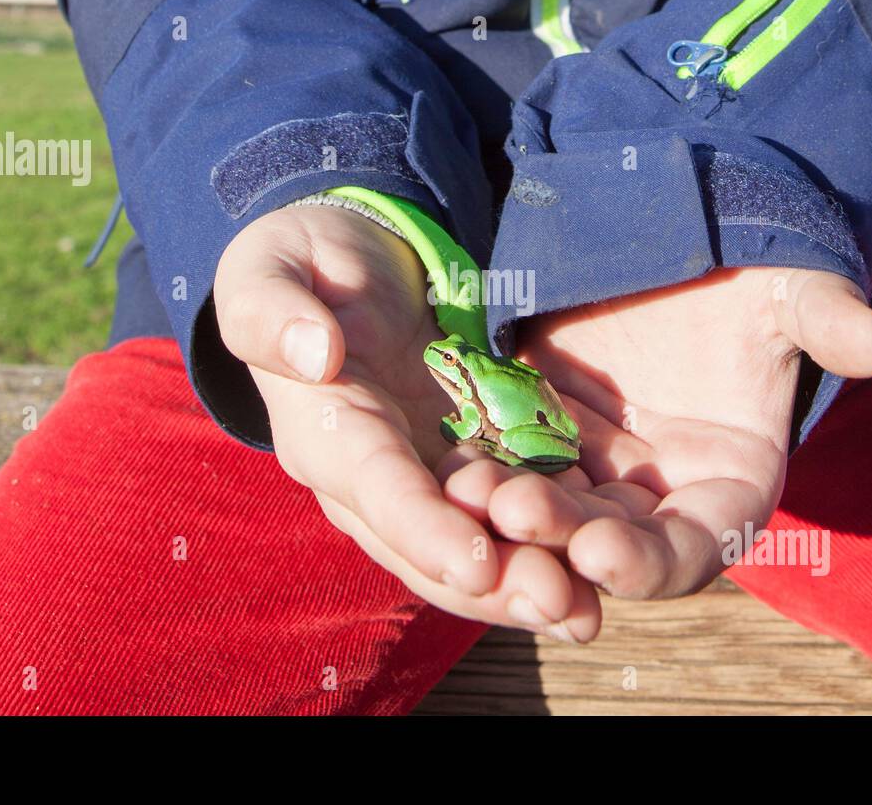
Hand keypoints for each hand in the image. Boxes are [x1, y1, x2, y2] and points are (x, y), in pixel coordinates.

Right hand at [213, 204, 601, 640]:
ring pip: (475, 546)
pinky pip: (509, 513)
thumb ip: (273, 310)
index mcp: (325, 433)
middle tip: (561, 607)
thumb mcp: (269, 268)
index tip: (476, 562)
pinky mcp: (468, 460)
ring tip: (587, 611)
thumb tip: (313, 354)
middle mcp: (374, 477)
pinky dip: (552, 542)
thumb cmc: (301, 261)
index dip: (423, 529)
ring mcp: (425, 475)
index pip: (375, 489)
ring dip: (529, 581)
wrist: (348, 259)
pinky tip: (602, 565)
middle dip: (493, 583)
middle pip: (431, 545)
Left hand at [452, 267, 871, 598]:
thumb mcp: (786, 287)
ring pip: (553, 514)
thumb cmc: (752, 271)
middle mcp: (662, 495)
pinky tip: (446, 462)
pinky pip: (511, 465)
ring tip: (466, 491)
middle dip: (562, 537)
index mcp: (733, 484)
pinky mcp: (548, 437)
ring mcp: (601, 471)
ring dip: (512, 516)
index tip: (601, 550)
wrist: (683, 239)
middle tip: (512, 514)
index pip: (698, 547)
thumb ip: (825, 317)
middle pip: (612, 542)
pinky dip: (483, 471)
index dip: (652, 560)